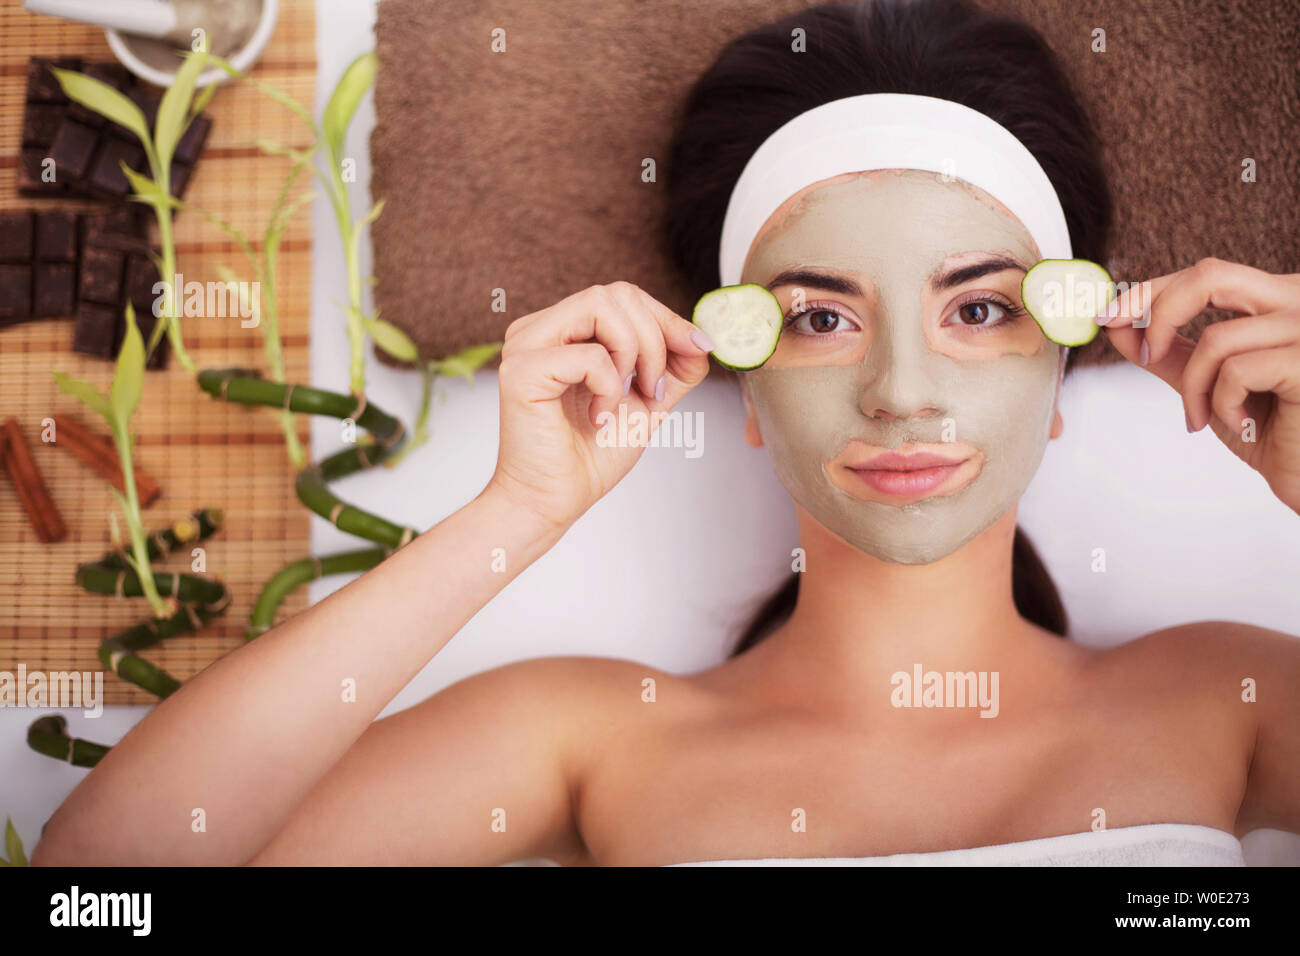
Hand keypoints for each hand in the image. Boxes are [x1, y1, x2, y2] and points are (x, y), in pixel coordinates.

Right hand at [487, 282, 712, 532]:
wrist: (553, 502)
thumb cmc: (589, 456)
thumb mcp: (648, 401)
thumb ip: (675, 366)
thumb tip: (704, 337)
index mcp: (564, 330)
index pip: (624, 296)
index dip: (667, 319)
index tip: (697, 350)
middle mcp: (539, 329)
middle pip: (616, 293)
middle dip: (654, 340)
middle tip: (653, 390)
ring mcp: (525, 346)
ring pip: (600, 305)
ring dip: (632, 355)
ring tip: (624, 397)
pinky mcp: (521, 371)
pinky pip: (588, 353)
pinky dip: (608, 386)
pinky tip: (597, 417)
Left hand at [1098, 258, 1299, 512]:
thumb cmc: (1271, 429)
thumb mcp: (1208, 382)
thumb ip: (1167, 352)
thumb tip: (1116, 325)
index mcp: (1275, 299)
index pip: (1205, 275)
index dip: (1150, 291)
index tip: (1109, 317)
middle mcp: (1298, 302)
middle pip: (1210, 277)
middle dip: (1158, 313)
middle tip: (1144, 354)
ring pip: (1216, 339)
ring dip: (1194, 388)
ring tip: (1205, 417)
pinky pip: (1237, 371)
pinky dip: (1222, 404)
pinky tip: (1240, 423)